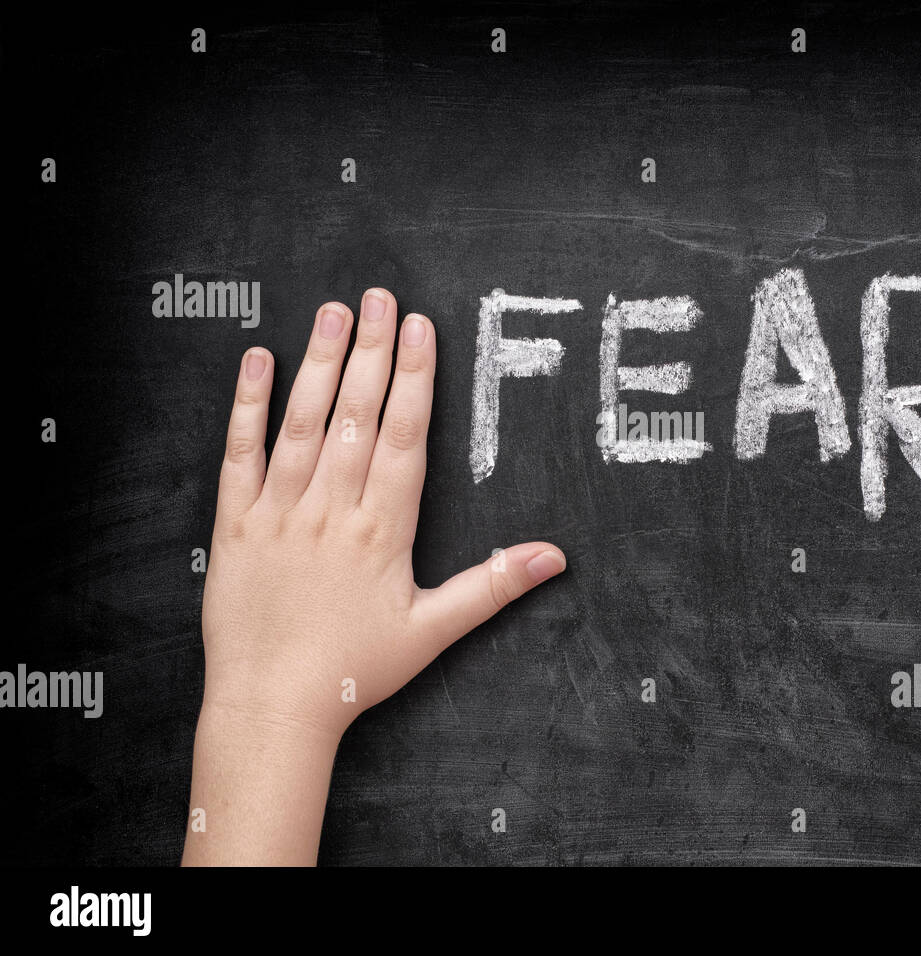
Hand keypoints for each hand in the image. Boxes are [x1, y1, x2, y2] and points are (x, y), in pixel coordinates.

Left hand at [183, 288, 564, 864]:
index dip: (415, 378)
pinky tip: (257, 361)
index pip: (404, 436)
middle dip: (372, 352)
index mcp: (382, 529)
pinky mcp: (236, 524)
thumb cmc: (355, 670)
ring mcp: (279, 511)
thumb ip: (492, 587)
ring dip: (319, 363)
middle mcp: (331, 509)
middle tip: (380, 297)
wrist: (274, 706)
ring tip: (333, 313)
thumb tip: (553, 558)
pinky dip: (247, 405)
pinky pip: (238, 453)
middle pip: (355, 415)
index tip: (420, 329)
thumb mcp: (433, 631)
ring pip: (301, 423)